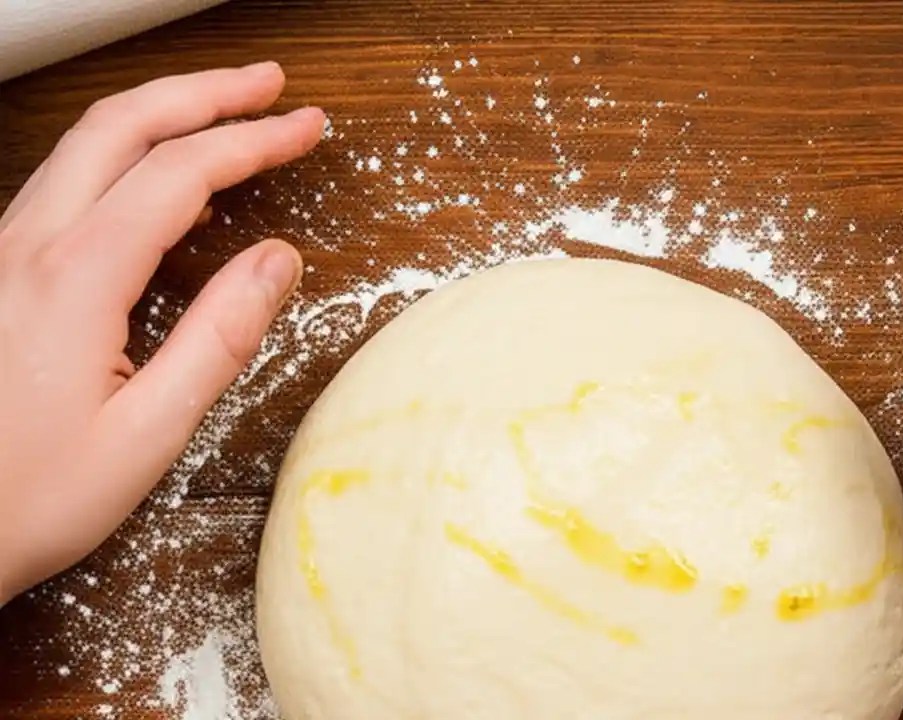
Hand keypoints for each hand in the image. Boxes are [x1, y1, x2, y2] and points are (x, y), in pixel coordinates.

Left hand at [0, 63, 324, 603]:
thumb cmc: (31, 497)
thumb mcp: (149, 433)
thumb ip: (218, 337)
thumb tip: (277, 260)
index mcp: (72, 279)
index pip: (180, 172)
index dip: (253, 140)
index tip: (308, 128)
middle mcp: (27, 247)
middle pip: (122, 124)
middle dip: (206, 92)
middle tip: (272, 85)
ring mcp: (2, 252)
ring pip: (86, 144)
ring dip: (164, 114)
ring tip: (230, 114)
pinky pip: (66, 184)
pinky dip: (128, 157)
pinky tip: (166, 186)